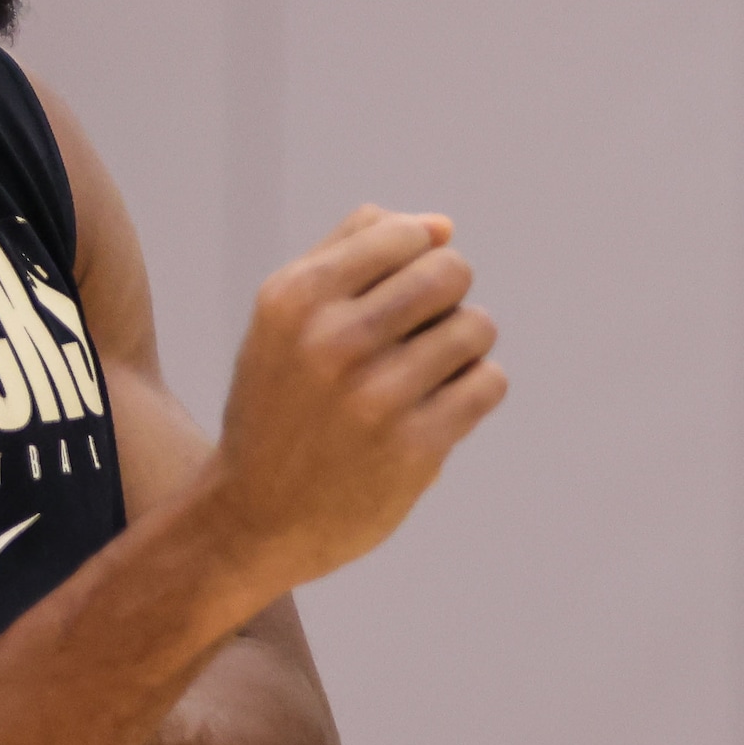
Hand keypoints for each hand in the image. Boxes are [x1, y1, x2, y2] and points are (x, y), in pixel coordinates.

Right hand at [198, 209, 504, 591]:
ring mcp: (376, 397)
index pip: (407, 235)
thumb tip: (442, 226)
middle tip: (422, 332)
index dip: (418, 259)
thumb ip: (352, 251)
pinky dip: (474, 391)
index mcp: (296, 297)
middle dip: (448, 296)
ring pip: (476, 326)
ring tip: (428, 373)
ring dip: (463, 347)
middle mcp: (333, 341)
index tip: (397, 297)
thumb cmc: (281, 404)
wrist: (255, 518)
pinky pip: (487, 383)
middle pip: (450, 271)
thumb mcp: (285, 317)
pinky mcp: (416, 447)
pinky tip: (440, 407)